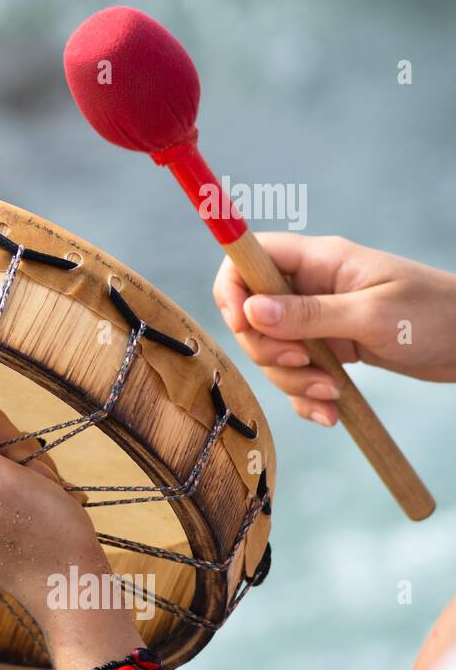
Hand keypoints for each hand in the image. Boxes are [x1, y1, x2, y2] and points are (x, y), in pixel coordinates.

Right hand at [213, 233, 455, 425]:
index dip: (233, 289)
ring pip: (271, 351)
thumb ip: (309, 314)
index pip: (248, 258)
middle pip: (251, 315)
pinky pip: (295, 375)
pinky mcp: (328, 349)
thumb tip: (251, 311)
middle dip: (269, 349)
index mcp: (319, 261)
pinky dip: (305, 397)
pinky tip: (330, 411)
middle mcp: (310, 287)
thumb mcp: (373, 315)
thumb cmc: (435, 314)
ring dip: (292, 380)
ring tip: (331, 393)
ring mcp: (317, 320)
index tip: (243, 324)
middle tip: (305, 364)